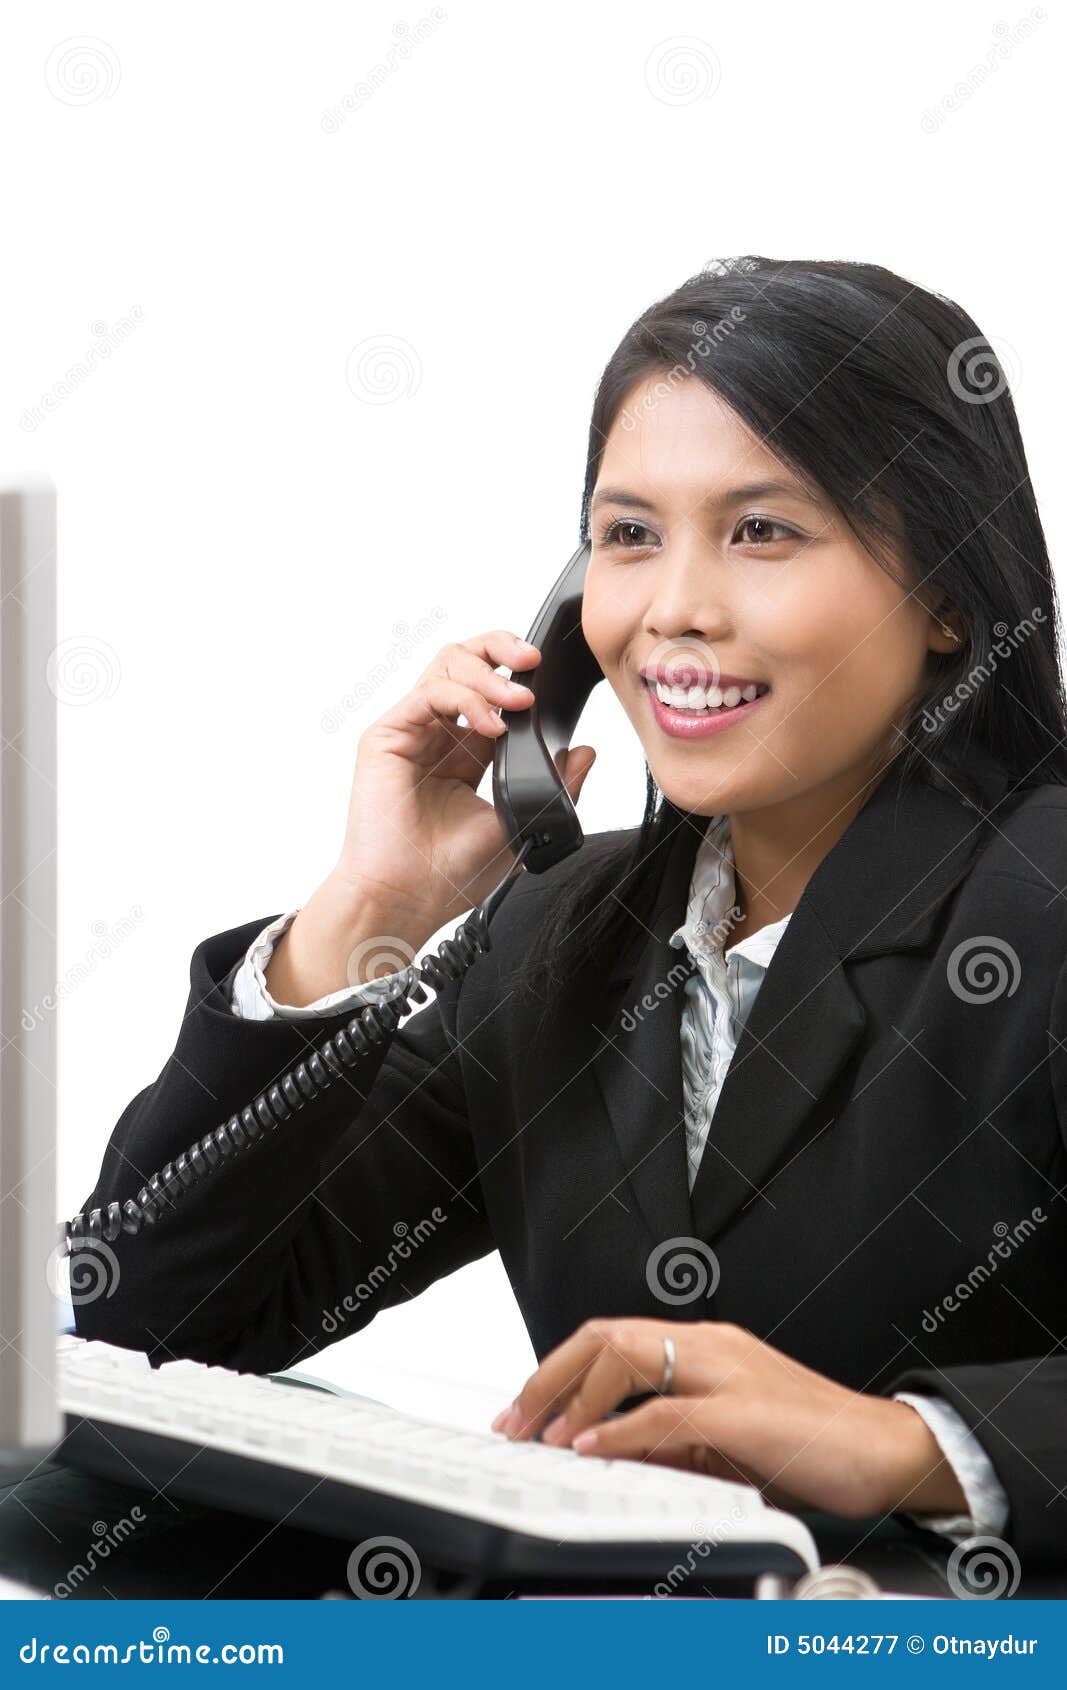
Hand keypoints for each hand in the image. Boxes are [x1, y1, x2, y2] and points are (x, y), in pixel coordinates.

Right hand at [264, 629, 595, 1003]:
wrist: (407, 899)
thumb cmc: (450, 873)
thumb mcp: (519, 823)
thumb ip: (556, 785)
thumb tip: (585, 751)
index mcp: (467, 751)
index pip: (491, 688)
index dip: (517, 672)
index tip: (547, 673)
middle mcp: (438, 735)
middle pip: (465, 660)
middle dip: (500, 648)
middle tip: (533, 661)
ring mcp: (411, 732)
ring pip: (446, 666)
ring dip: (489, 675)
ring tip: (519, 703)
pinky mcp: (387, 737)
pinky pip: (428, 694)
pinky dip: (466, 700)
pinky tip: (493, 728)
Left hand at [491, 1318, 967, 1520]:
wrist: (887, 1449)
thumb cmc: (815, 1444)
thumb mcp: (728, 1440)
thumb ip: (672, 1438)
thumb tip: (609, 1453)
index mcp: (708, 1346)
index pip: (614, 1337)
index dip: (560, 1369)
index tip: (527, 1407)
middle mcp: (712, 1345)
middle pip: (606, 1336)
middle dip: (548, 1375)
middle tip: (513, 1417)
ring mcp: (727, 1371)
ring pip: (626, 1356)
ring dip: (571, 1398)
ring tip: (541, 1432)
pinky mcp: (742, 1409)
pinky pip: (663, 1412)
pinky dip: (615, 1430)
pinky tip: (589, 1448)